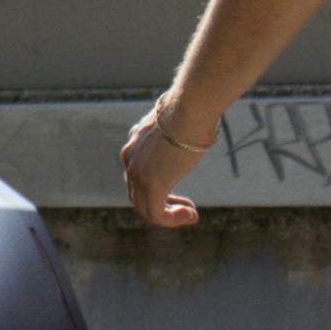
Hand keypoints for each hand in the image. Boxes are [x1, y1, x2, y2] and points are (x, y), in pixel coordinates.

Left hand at [122, 94, 213, 229]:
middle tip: (188, 206)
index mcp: (134, 142)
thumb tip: (200, 123)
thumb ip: (180, 128)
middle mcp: (130, 159)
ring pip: (145, 208)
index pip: (137, 173)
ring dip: (169, 215)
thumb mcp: (179, 119)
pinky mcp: (151, 185)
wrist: (189, 108)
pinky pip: (156, 215)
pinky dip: (172, 220)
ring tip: (190, 214)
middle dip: (164, 203)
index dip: (159, 186)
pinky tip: (191, 215)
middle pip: (138, 193)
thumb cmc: (193, 109)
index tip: (179, 188)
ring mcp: (137, 173)